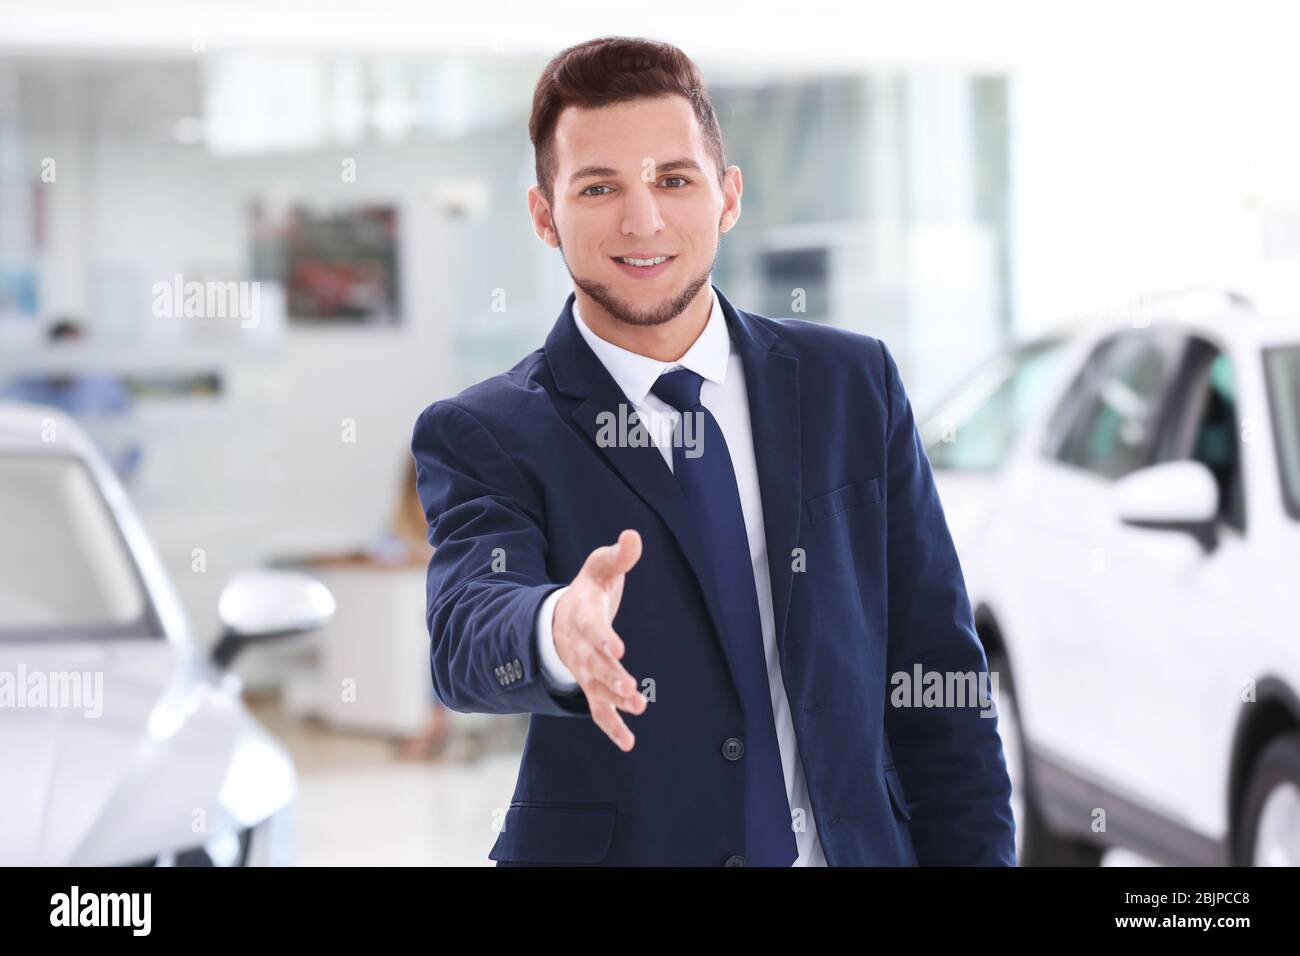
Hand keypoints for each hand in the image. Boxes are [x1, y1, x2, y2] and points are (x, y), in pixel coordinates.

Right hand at [552, 529, 647, 750]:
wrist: (559, 621)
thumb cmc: (586, 592)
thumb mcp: (599, 569)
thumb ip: (617, 556)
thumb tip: (633, 535)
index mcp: (582, 616)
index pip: (593, 629)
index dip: (604, 638)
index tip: (618, 648)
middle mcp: (580, 648)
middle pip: (595, 665)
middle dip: (611, 677)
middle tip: (630, 689)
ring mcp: (584, 671)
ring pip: (597, 689)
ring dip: (615, 702)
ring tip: (637, 708)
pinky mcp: (591, 687)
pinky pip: (598, 711)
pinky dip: (612, 726)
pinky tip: (629, 742)